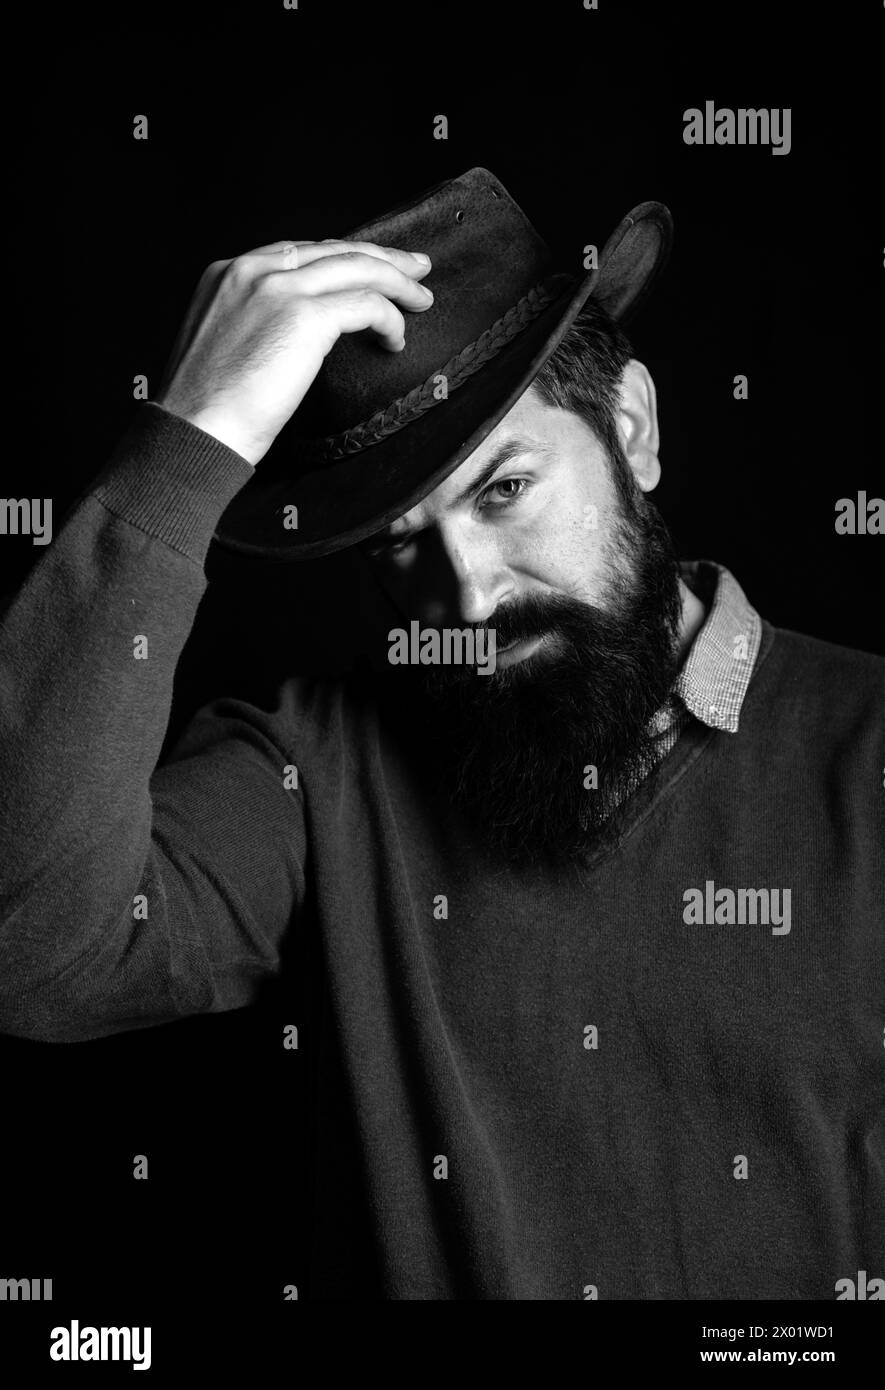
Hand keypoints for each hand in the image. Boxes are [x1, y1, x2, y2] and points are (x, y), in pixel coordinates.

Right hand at [154, 239, 433, 464]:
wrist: (193, 432)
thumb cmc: (206, 410)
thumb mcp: (223, 347)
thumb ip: (255, 323)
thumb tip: (298, 334)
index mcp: (228, 272)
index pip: (301, 253)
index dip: (343, 258)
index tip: (370, 267)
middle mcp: (252, 269)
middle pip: (334, 250)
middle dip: (381, 259)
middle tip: (416, 269)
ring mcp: (278, 288)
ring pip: (357, 268)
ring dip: (397, 283)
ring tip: (421, 300)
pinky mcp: (304, 316)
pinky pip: (366, 304)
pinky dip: (388, 319)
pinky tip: (395, 339)